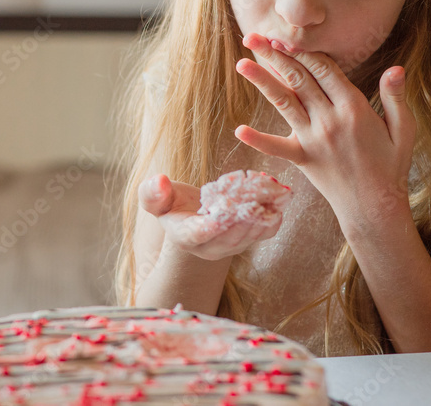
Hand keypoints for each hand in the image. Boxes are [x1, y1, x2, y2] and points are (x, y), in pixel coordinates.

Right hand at [138, 173, 282, 260]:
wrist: (188, 212)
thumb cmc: (169, 202)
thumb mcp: (153, 196)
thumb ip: (152, 192)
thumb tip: (159, 181)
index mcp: (185, 237)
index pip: (200, 233)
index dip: (214, 223)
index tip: (226, 209)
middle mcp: (209, 249)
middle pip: (231, 236)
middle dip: (245, 214)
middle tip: (257, 190)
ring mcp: (229, 248)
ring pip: (250, 234)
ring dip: (262, 213)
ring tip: (270, 189)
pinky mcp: (246, 242)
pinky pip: (263, 233)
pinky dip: (273, 216)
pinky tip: (278, 198)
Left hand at [233, 32, 415, 229]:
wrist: (375, 207)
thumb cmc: (391, 166)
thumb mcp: (403, 130)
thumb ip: (396, 97)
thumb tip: (396, 68)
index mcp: (354, 108)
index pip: (324, 70)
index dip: (303, 51)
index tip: (285, 35)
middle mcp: (330, 120)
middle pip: (299, 79)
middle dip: (276, 55)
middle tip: (254, 37)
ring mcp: (313, 139)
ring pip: (284, 102)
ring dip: (261, 81)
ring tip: (242, 62)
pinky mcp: (302, 158)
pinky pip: (277, 147)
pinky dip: (258, 139)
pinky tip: (239, 130)